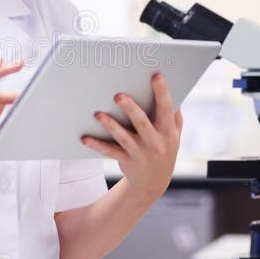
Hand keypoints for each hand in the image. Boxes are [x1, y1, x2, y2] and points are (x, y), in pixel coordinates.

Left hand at [80, 73, 183, 203]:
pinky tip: (84, 138)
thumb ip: (174, 115)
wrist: (153, 183)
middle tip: (118, 95)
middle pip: (142, 123)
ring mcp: (140, 153)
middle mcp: (155, 142)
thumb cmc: (164, 149)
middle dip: (131, 108)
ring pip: (123, 137)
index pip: (166, 109)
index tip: (156, 75)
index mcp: (168, 132)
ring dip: (110, 125)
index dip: (162, 92)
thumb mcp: (175, 135)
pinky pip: (109, 151)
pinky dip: (96, 145)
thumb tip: (171, 91)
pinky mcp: (126, 161)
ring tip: (98, 114)